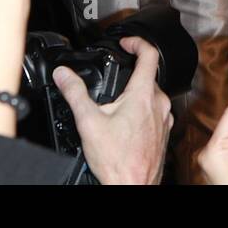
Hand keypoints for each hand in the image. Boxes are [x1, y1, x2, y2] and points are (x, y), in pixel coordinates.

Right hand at [54, 36, 172, 184]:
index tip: (126, 42)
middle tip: (114, 75)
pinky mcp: (163, 133)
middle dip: (131, 73)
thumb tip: (63, 75)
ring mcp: (164, 119)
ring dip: (136, 94)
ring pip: (152, 95)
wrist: (133, 186)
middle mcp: (159, 104)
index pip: (149, 54)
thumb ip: (75, 93)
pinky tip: (125, 124)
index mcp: (144, 95)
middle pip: (149, 76)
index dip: (137, 42)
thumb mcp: (88, 122)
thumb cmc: (117, 160)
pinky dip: (141, 111)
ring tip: (116, 103)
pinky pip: (155, 113)